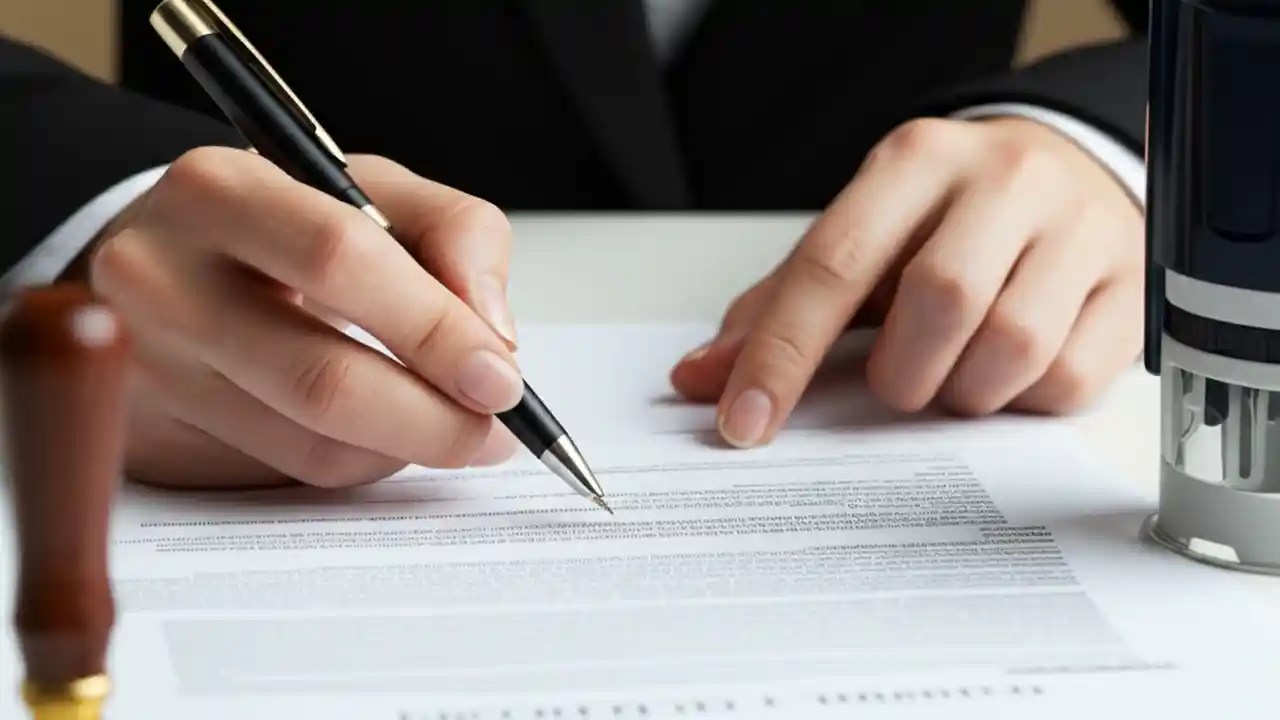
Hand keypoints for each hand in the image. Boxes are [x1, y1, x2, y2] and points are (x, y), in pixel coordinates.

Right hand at [87, 149, 522, 487]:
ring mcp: (146, 369)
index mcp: (220, 190)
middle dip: (435, 418)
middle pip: (321, 379)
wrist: (163, 264)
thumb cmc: (286, 224)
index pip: (340, 260)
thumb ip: (457, 234)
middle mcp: (160, 279)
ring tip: (454, 425)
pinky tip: (385, 431)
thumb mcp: (373, 192)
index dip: (434, 328)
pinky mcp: (157, 440)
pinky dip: (365, 460)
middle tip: (495, 430)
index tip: (501, 376)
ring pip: (312, 443)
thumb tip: (493, 336)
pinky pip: (293, 472)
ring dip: (409, 448)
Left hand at [671, 116, 1143, 446]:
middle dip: (903, 372)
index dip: (783, 354)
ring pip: (1011, 345)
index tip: (744, 423)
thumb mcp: (859, 244)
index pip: (833, 263)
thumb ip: (777, 309)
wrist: (1067, 177)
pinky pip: (1069, 379)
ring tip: (956, 372)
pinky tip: (1011, 374)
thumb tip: (699, 380)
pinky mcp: (1131, 282)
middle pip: (940, 300)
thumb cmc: (944, 224)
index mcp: (914, 162)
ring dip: (964, 391)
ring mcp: (1079, 227)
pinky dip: (1023, 402)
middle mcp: (1003, 180)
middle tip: (900, 379)